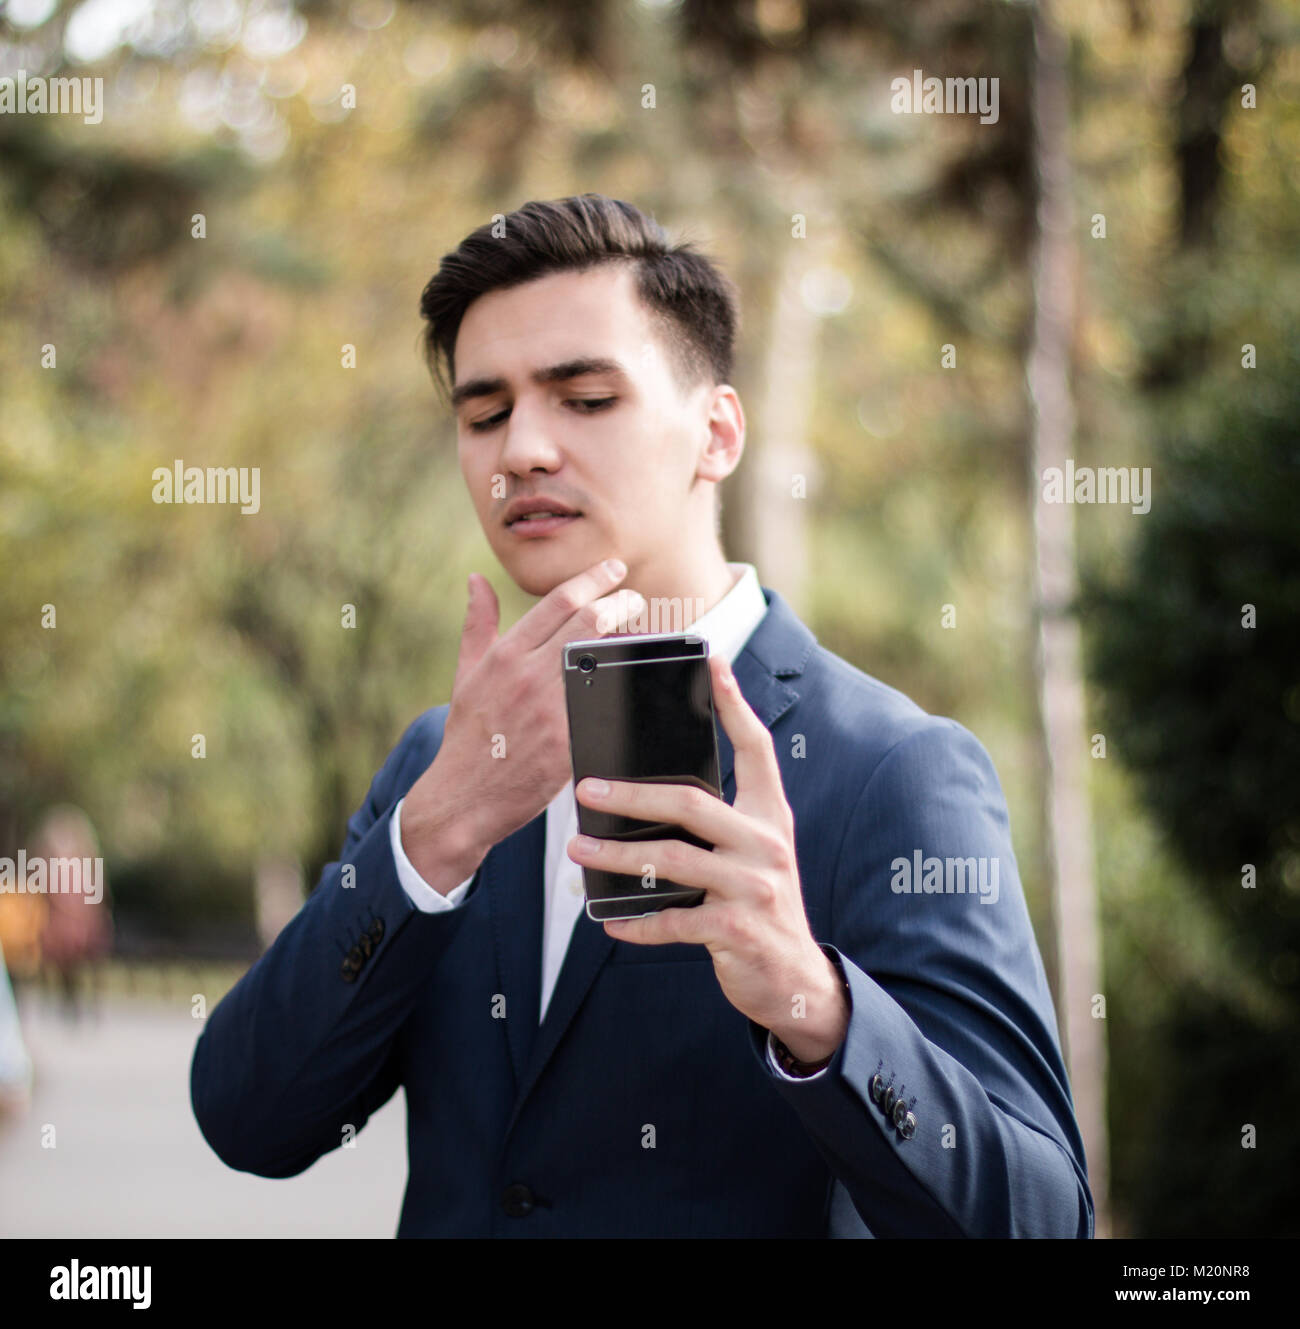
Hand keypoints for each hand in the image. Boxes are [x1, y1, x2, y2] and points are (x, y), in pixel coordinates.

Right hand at [402, 558, 644, 888]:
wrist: (463, 797)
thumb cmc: (468, 734)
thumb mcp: (467, 673)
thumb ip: (478, 623)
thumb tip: (477, 580)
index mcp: (505, 655)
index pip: (558, 601)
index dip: (593, 579)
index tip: (613, 570)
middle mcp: (528, 676)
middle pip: (588, 621)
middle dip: (621, 603)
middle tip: (634, 600)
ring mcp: (550, 710)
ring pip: (602, 660)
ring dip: (627, 644)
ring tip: (638, 637)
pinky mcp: (567, 744)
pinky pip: (605, 707)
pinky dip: (622, 690)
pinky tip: (634, 683)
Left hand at [567, 653, 848, 1062]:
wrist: (795, 979)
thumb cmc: (760, 904)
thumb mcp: (754, 853)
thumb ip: (721, 822)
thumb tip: (647, 796)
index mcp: (770, 815)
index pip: (756, 748)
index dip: (734, 704)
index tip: (711, 662)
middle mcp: (766, 842)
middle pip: (691, 803)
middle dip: (632, 795)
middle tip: (586, 789)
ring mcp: (754, 886)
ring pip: (672, 860)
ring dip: (618, 856)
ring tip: (578, 850)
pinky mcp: (736, 929)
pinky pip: (673, 921)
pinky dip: (637, 922)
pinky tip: (610, 921)